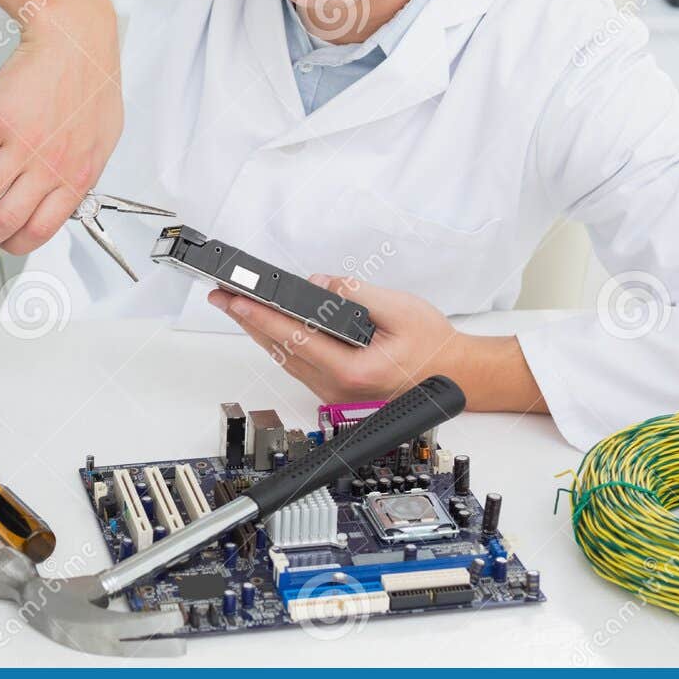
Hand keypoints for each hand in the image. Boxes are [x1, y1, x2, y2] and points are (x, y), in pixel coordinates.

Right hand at [0, 0, 122, 253]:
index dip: (12, 243)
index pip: (40, 229)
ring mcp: (22, 146)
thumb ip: (80, 174)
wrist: (75, 38)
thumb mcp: (101, 140)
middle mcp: (50, 166)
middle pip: (4, 221)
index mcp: (78, 176)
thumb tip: (64, 200)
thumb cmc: (91, 82)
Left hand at [208, 274, 544, 413]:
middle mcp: (338, 388)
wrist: (456, 376)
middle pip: (281, 350)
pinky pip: (299, 365)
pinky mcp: (336, 390)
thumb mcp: (399, 308)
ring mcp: (335, 393)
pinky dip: (280, 343)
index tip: (235, 301)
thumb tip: (318, 284)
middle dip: (249, 321)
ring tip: (238, 307)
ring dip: (261, 332)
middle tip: (222, 297)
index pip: (294, 338)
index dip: (260, 317)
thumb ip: (354, 294)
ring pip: (287, 360)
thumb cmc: (433, 346)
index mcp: (353, 370)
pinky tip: (268, 327)